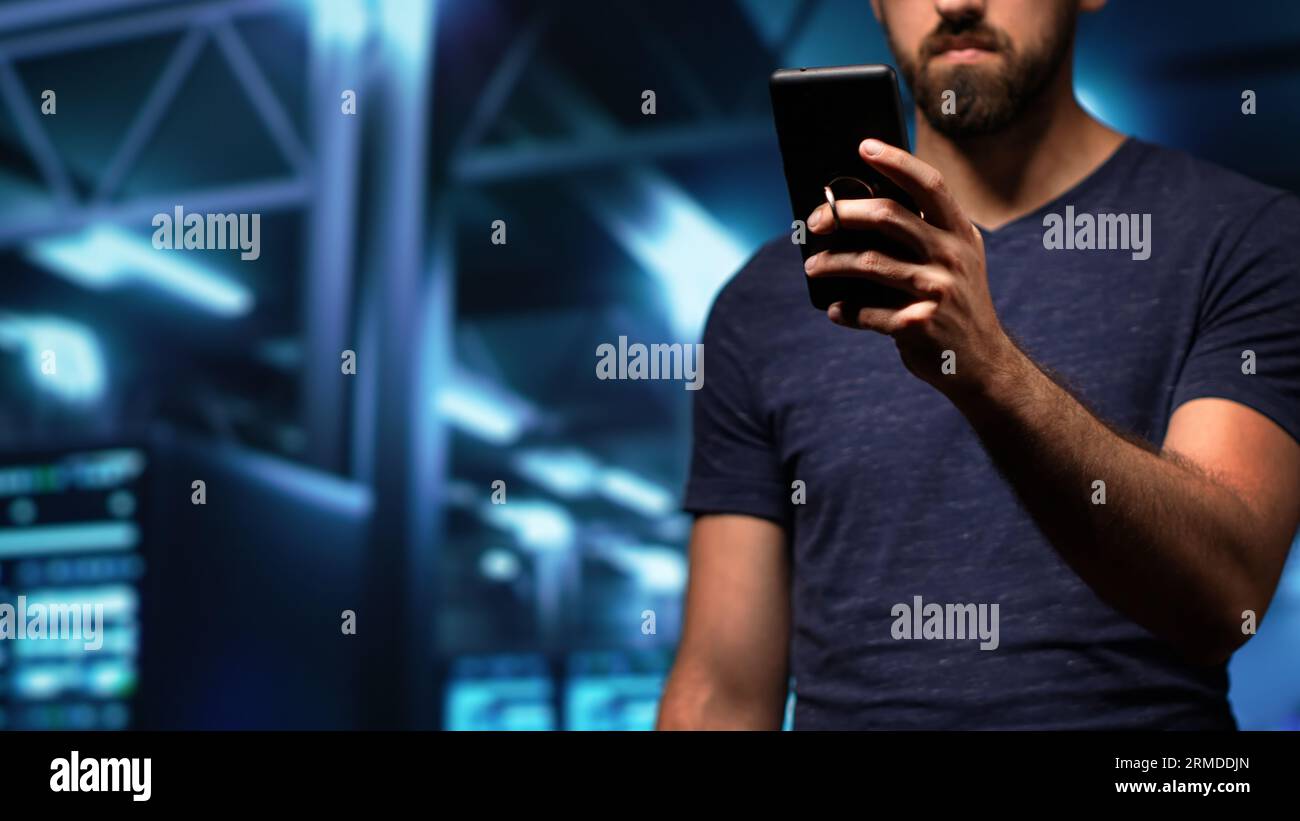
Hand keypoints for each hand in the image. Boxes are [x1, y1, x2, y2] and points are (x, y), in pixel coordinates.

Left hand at [804, 138, 1017, 399]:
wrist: (982, 363)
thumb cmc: (954, 304)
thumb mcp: (954, 262)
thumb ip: (921, 236)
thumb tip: (855, 210)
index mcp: (960, 233)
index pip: (929, 184)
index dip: (897, 161)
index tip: (864, 146)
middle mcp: (953, 256)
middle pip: (888, 216)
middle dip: (843, 213)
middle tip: (815, 221)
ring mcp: (937, 291)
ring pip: (868, 263)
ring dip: (831, 263)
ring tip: (813, 265)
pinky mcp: (919, 324)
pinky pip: (866, 311)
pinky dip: (845, 310)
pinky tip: (836, 309)